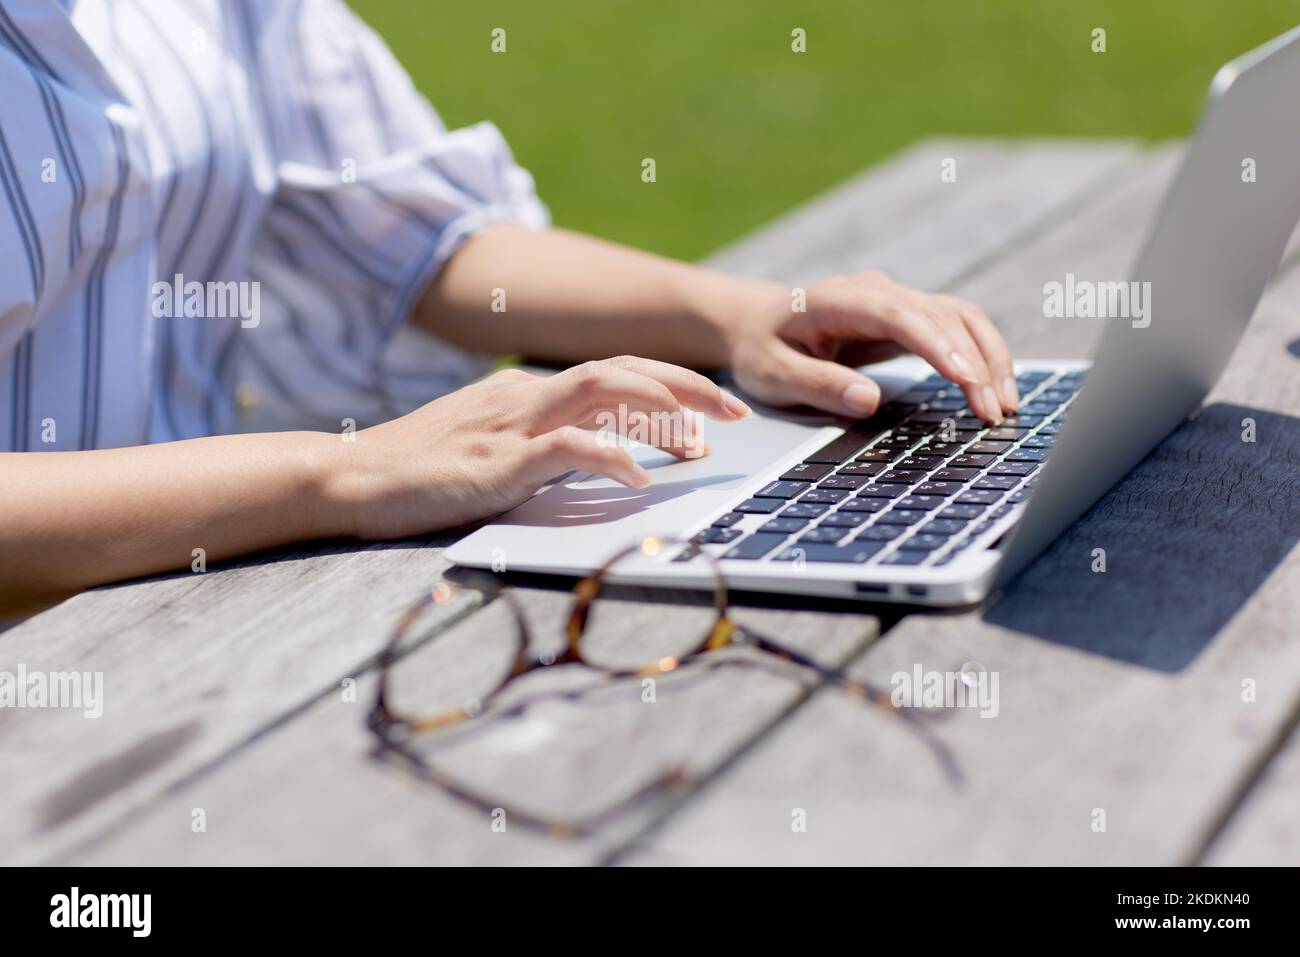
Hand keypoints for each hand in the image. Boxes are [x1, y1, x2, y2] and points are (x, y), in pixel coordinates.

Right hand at [340, 356, 750, 538]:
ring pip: (603, 390)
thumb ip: (545, 443)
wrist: (350, 479)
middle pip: (624, 371)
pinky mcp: (497, 462)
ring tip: (702, 442)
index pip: (617, 375)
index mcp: (530, 392)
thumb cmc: (421, 472)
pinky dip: (610, 457)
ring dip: (662, 410)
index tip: (716, 416)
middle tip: (736, 416)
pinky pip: (566, 448)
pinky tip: (639, 480)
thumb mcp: (494, 448)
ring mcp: (512, 424)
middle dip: (688, 389)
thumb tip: (606, 455)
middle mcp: (528, 396)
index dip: (674, 388)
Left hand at [729, 271, 1018, 422]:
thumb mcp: (773, 375)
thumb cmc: (763, 350)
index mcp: (838, 299)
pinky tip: (995, 389)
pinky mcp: (910, 318)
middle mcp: (876, 292)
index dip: (937, 345)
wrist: (759, 324)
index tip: (965, 379)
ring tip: (1005, 406)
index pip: (899, 315)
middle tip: (992, 414)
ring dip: (989, 358)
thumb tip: (867, 400)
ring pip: (960, 318)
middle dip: (974, 364)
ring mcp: (897, 301)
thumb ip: (818, 385)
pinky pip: (957, 329)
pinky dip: (981, 356)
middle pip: (941, 316)